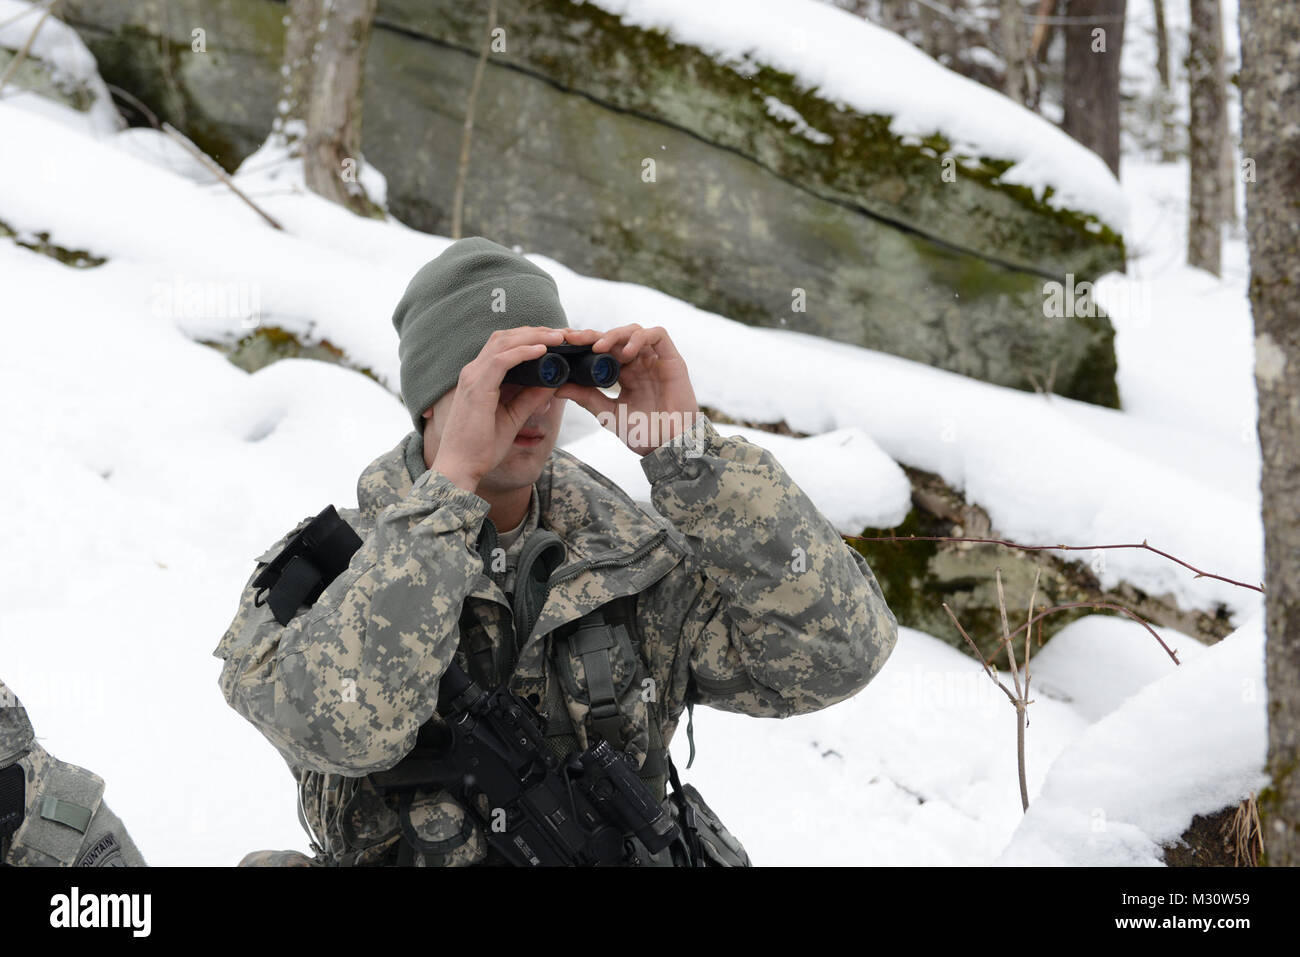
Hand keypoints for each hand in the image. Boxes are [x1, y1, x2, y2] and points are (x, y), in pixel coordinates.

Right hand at [431, 326, 567, 490]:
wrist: (460, 467)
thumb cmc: (481, 447)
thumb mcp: (513, 418)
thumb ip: (530, 398)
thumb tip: (553, 382)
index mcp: (480, 377)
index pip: (505, 345)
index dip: (530, 338)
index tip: (556, 340)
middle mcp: (473, 371)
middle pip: (505, 337)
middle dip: (536, 331)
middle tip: (563, 333)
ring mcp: (472, 377)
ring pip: (504, 343)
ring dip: (534, 336)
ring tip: (559, 337)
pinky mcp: (476, 388)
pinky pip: (501, 361)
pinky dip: (523, 352)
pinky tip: (542, 350)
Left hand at [555, 325, 700, 455]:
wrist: (670, 447)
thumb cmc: (645, 434)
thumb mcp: (609, 414)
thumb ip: (587, 398)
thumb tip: (558, 388)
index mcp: (624, 374)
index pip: (603, 350)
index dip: (584, 343)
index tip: (565, 343)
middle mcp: (639, 363)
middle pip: (615, 337)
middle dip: (593, 335)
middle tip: (574, 339)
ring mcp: (655, 360)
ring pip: (634, 330)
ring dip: (615, 334)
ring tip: (599, 348)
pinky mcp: (672, 359)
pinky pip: (658, 335)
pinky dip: (640, 338)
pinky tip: (626, 353)